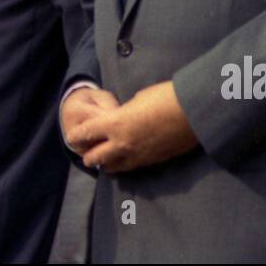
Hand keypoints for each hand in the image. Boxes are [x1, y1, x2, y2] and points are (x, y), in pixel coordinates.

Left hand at [68, 81, 197, 172]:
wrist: (193, 112)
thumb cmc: (165, 97)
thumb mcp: (137, 100)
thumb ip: (124, 113)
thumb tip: (123, 118)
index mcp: (115, 124)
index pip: (86, 133)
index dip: (77, 135)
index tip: (72, 137)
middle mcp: (122, 144)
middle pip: (95, 157)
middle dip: (87, 155)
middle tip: (85, 152)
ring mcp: (137, 156)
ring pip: (112, 167)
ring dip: (104, 163)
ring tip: (101, 161)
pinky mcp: (151, 162)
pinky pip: (130, 168)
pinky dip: (122, 166)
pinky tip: (122, 163)